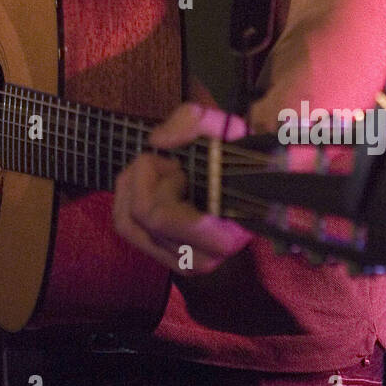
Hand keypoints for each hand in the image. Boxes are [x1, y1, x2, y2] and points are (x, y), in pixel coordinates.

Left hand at [112, 102, 252, 274]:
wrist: (259, 183)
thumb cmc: (242, 159)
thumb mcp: (226, 128)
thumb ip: (193, 122)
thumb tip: (157, 141)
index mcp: (221, 236)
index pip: (159, 216)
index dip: (161, 181)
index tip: (181, 166)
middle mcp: (201, 259)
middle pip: (140, 216)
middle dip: (147, 177)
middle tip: (173, 166)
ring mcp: (183, 263)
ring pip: (125, 222)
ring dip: (136, 187)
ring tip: (162, 175)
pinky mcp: (167, 257)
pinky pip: (126, 227)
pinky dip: (129, 198)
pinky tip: (153, 187)